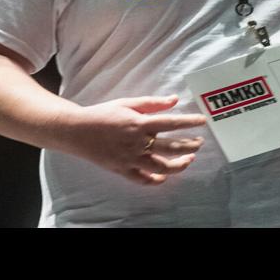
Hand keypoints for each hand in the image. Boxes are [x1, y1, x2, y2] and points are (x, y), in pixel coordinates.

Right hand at [60, 95, 207, 185]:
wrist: (77, 130)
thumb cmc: (102, 114)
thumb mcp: (127, 103)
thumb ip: (152, 103)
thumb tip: (174, 99)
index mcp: (139, 123)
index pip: (171, 123)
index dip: (189, 123)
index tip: (203, 122)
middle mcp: (137, 142)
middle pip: (171, 147)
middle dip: (189, 145)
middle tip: (199, 143)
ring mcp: (131, 158)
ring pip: (162, 167)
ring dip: (179, 165)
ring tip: (188, 160)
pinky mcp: (123, 169)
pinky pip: (144, 179)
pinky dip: (157, 180)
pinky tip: (165, 176)